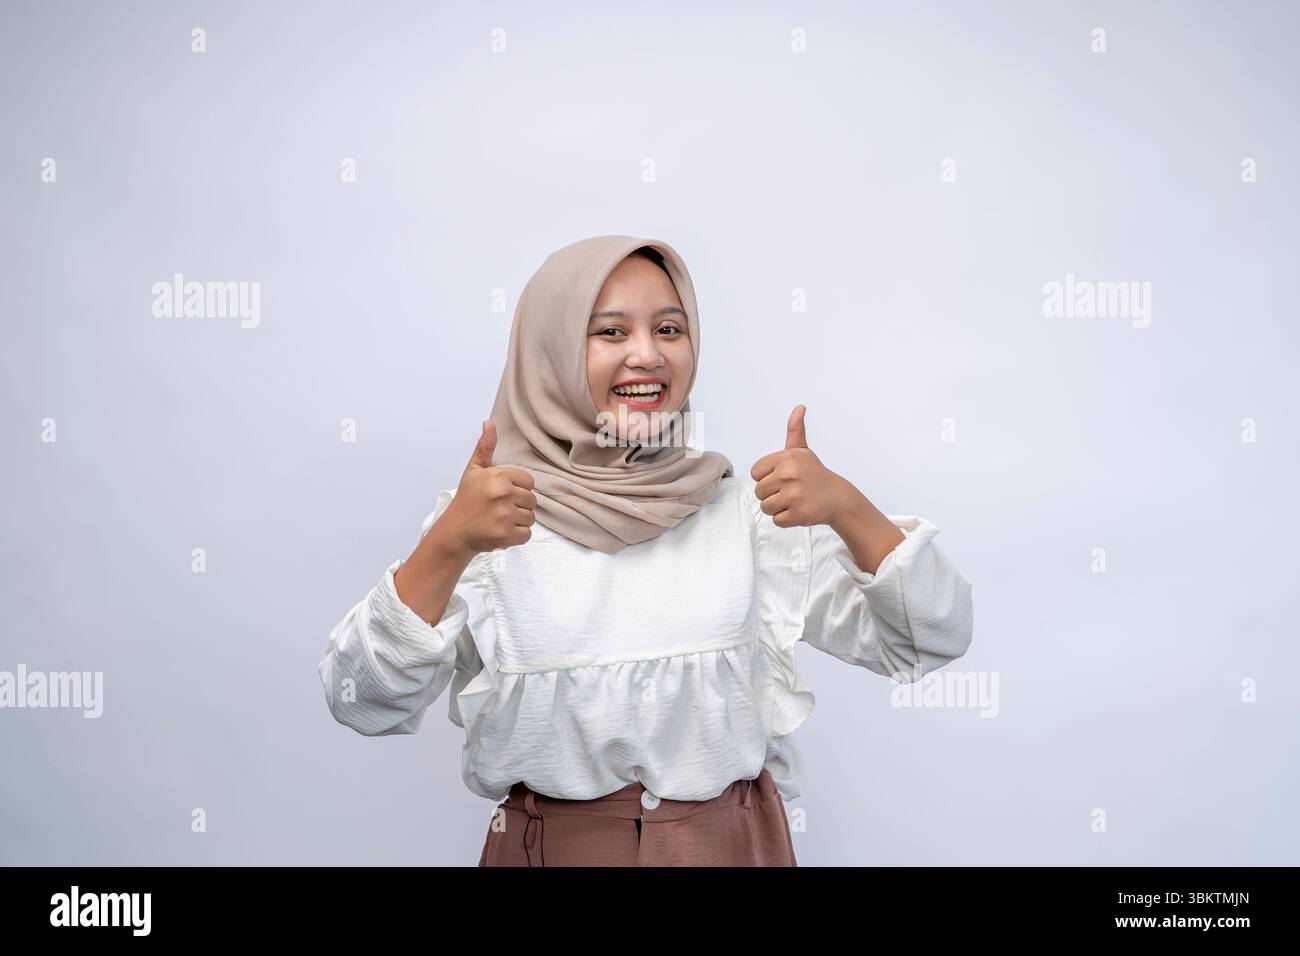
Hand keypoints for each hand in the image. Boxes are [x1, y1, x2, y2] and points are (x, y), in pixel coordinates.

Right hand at [436, 420, 537, 554]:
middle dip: (518, 505)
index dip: (517, 488)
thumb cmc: (466, 499)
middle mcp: (503, 494)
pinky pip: (527, 534)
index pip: (529, 481)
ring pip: (530, 517)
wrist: (454, 532)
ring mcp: (505, 516)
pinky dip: (517, 535)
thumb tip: (489, 423)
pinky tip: (501, 531)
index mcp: (498, 476)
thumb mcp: (473, 470)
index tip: (502, 494)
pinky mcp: (506, 535)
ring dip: (518, 521)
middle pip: (532, 500)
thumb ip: (485, 447)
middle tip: (499, 509)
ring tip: (500, 520)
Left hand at [750, 405, 857, 528]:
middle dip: (772, 494)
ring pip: (765, 507)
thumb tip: (799, 407)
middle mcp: (788, 475)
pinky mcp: (797, 514)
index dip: (767, 477)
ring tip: (794, 500)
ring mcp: (793, 496)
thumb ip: (795, 430)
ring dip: (777, 507)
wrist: (837, 497)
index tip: (783, 477)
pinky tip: (798, 510)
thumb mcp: (803, 451)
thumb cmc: (814, 474)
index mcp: (786, 458)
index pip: (756, 473)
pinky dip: (786, 518)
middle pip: (759, 492)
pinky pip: (776, 520)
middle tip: (791, 490)